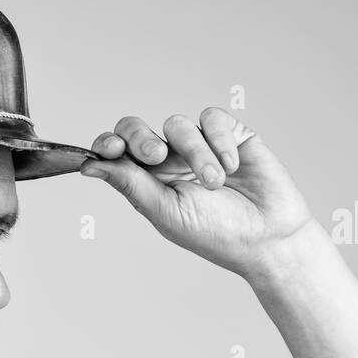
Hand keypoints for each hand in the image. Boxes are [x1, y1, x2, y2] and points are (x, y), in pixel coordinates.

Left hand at [80, 109, 315, 281]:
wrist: (268, 238)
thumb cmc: (216, 234)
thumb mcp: (167, 212)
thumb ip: (130, 185)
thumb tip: (89, 166)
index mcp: (147, 182)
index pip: (117, 152)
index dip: (108, 144)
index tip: (110, 149)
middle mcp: (168, 160)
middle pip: (137, 129)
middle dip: (142, 138)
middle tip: (157, 156)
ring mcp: (199, 145)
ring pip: (178, 125)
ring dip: (194, 153)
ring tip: (214, 183)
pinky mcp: (230, 134)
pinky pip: (213, 119)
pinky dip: (219, 141)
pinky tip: (232, 166)